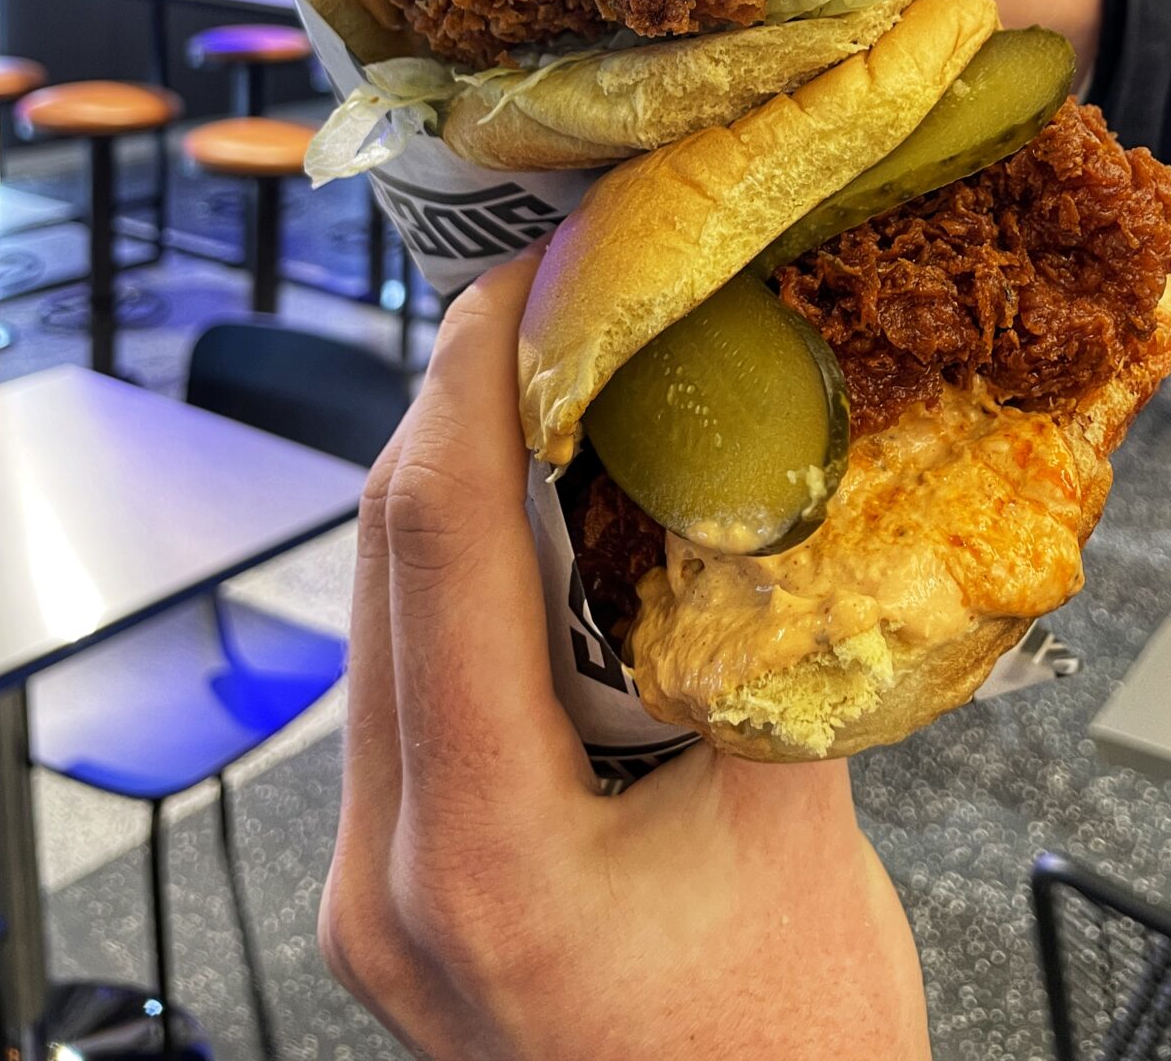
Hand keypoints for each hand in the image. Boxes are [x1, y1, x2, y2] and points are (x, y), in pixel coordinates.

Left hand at [320, 253, 932, 1060]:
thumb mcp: (795, 832)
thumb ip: (755, 643)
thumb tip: (749, 477)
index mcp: (479, 863)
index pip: (440, 544)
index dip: (472, 380)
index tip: (516, 283)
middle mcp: (386, 876)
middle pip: (386, 562)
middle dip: (460, 410)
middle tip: (549, 312)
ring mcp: (374, 888)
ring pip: (383, 614)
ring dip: (459, 489)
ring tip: (551, 395)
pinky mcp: (399, 884)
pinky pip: (406, 681)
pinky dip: (465, 581)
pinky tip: (541, 536)